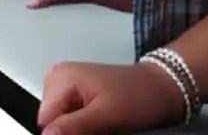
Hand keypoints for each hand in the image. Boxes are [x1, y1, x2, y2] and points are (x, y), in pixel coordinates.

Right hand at [39, 61, 185, 133]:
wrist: (162, 89)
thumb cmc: (141, 97)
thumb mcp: (107, 117)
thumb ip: (72, 127)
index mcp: (59, 78)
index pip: (45, 122)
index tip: (92, 132)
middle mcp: (57, 78)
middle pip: (52, 122)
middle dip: (74, 132)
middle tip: (102, 129)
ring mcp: (65, 85)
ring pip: (60, 123)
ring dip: (79, 130)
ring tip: (104, 124)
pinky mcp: (75, 94)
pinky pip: (69, 118)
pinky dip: (83, 125)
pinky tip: (101, 122)